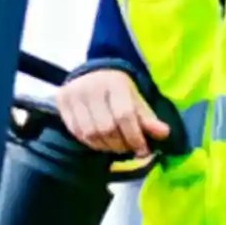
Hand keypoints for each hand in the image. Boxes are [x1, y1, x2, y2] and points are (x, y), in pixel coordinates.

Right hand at [55, 69, 169, 157]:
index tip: (143, 150)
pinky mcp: (62, 101)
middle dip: (120, 144)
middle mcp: (91, 86)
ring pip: (90, 133)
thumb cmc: (119, 90)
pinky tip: (100, 141)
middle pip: (106, 127)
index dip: (135, 137)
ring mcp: (74, 94)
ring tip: (115, 146)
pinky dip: (90, 142)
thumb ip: (148, 119)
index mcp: (115, 82)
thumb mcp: (137, 100)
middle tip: (129, 148)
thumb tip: (164, 134)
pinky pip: (76, 132)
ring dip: (105, 146)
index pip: (124, 115)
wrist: (92, 74)